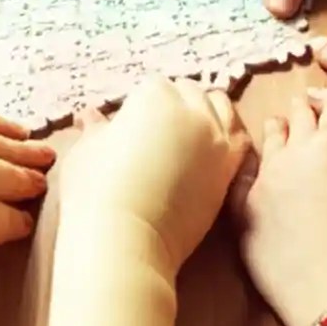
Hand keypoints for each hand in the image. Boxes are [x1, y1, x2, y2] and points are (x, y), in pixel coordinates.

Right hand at [59, 78, 249, 269]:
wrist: (126, 239)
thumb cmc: (95, 191)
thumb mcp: (86, 151)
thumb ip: (96, 129)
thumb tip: (90, 115)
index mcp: (155, 96)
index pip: (153, 86)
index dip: (141, 105)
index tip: (131, 124)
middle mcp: (192, 109)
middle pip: (190, 93)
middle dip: (175, 104)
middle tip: (157, 130)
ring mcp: (216, 139)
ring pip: (221, 108)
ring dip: (207, 112)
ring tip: (189, 132)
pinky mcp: (228, 169)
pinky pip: (240, 141)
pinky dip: (229, 138)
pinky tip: (215, 148)